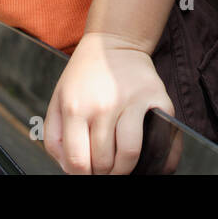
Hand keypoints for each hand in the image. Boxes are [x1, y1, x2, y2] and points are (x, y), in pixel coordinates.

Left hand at [43, 31, 174, 173]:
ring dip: (124, 169)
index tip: (87, 172)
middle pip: (104, 162)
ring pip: (130, 154)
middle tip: (104, 167)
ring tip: (121, 165)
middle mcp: (104, 105)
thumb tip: (70, 169)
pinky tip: (151, 162)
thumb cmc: (84, 76)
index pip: (78, 162)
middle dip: (103, 172)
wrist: (114, 43)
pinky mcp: (158, 99)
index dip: (82, 176)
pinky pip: (163, 140)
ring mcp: (133, 101)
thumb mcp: (57, 100)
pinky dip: (160, 159)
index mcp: (76, 107)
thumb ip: (54, 137)